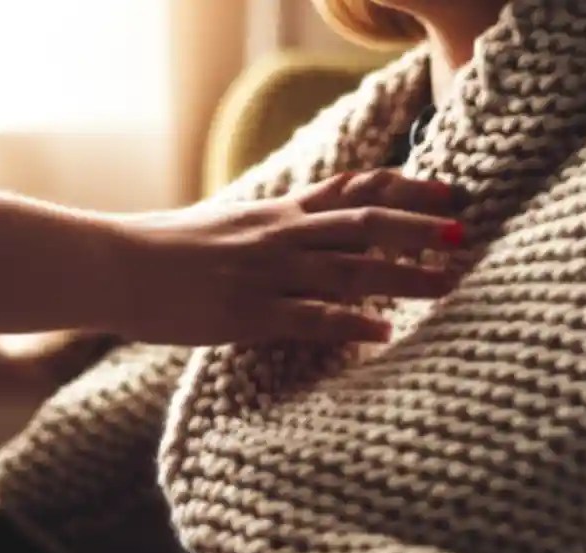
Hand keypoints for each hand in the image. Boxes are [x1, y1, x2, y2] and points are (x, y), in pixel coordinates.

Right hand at [107, 171, 471, 345]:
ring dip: (403, 275)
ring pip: (349, 268)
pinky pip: (308, 316)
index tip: (451, 191)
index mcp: (280, 213)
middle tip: (466, 233)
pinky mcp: (248, 312)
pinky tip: (383, 331)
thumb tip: (316, 235)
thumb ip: (277, 227)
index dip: (408, 187)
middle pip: (366, 224)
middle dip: (420, 228)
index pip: (355, 190)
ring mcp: (267, 273)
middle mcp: (282, 235)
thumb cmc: (171, 249)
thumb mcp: (232, 224)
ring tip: (448, 283)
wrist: (119, 264)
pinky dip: (349, 322)